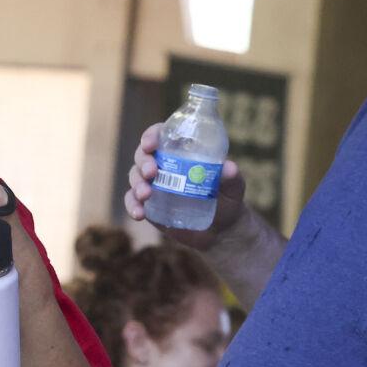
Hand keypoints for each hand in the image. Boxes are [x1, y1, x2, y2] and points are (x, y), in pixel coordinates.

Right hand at [123, 122, 246, 248]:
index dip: (151, 135)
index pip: (160, 135)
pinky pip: (132, 201)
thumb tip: (228, 168)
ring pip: (134, 177)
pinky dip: (132, 205)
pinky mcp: (148, 205)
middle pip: (142, 155)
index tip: (151, 144)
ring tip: (146, 195)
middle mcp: (163, 165)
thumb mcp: (234, 188)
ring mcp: (153, 185)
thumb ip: (232, 178)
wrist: (220, 230)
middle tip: (151, 172)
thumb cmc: (227, 200)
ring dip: (136, 184)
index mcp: (181, 152)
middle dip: (143, 162)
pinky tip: (139, 214)